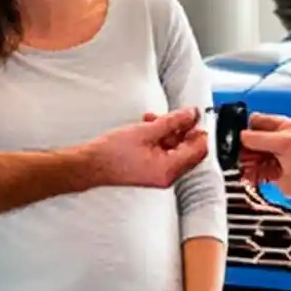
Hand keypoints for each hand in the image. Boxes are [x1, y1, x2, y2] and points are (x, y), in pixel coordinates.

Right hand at [85, 107, 208, 187]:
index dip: (199, 131)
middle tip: (178, 115)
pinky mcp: (151, 170)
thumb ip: (173, 121)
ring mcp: (159, 174)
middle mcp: (167, 175)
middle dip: (184, 130)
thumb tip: (191, 114)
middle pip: (189, 150)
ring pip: (176, 149)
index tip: (195, 117)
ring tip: (157, 119)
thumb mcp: (147, 130)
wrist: (91, 164)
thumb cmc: (112, 153)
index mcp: (169, 169)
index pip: (198, 150)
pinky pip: (164, 152)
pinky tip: (150, 126)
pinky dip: (160, 138)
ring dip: (170, 131)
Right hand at [238, 112, 290, 201]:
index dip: (244, 129)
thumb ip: (261, 138)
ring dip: (245, 163)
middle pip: (250, 142)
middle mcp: (275, 141)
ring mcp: (274, 158)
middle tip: (239, 156)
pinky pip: (257, 173)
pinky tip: (249, 176)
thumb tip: (241, 135)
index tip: (236, 138)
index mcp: (280, 127)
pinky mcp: (274, 174)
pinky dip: (251, 175)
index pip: (254, 123)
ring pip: (251, 158)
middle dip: (242, 149)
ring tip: (244, 167)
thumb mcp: (285, 142)